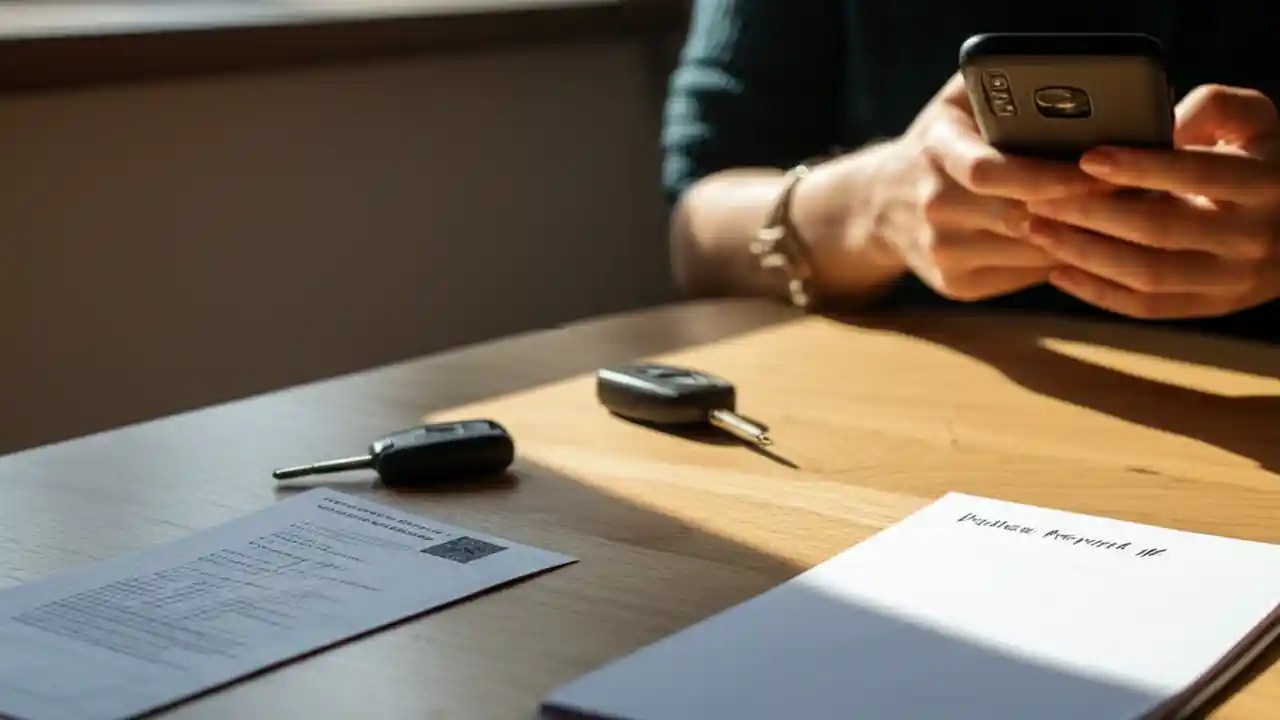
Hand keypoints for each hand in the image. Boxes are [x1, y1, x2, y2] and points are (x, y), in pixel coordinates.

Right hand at [870, 73, 1099, 299]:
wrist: (881, 205)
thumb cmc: (942, 142)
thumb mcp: (959, 102)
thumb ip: (1005, 89)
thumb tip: (1082, 92)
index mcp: (935, 151)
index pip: (991, 171)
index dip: (1051, 175)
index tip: (1102, 168)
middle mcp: (932, 207)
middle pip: (1020, 217)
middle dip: (1082, 208)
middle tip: (1136, 195)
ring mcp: (942, 253)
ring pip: (1031, 252)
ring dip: (1081, 237)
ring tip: (1121, 216)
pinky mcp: (956, 286)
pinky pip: (1024, 277)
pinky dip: (1059, 259)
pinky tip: (1082, 240)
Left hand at [1027, 85, 1279, 318]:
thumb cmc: (1265, 159)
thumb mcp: (1256, 119)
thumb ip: (1211, 106)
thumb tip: (1159, 122)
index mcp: (1263, 182)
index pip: (1196, 173)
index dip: (1140, 166)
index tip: (1088, 158)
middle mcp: (1251, 236)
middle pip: (1159, 228)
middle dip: (1091, 213)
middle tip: (1038, 199)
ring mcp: (1232, 278)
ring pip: (1147, 273)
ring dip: (1083, 253)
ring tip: (1037, 230)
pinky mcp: (1212, 306)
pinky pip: (1148, 307)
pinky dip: (1098, 294)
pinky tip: (1059, 272)